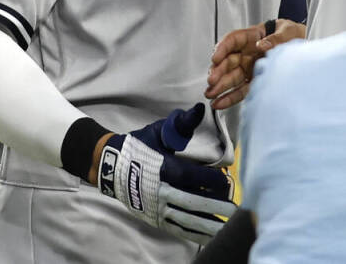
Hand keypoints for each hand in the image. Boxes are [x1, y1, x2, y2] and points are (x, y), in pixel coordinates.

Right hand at [94, 104, 234, 243]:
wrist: (111, 166)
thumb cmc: (140, 146)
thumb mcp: (160, 131)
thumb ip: (183, 122)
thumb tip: (201, 109)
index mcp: (162, 168)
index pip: (191, 177)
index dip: (210, 180)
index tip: (225, 180)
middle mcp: (159, 190)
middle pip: (191, 202)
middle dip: (214, 206)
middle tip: (234, 209)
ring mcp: (156, 206)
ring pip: (186, 219)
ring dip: (208, 224)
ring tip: (227, 227)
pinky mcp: (154, 218)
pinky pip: (177, 229)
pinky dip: (195, 234)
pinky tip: (210, 236)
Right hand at [205, 19, 304, 110]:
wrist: (302, 47)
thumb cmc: (291, 35)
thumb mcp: (286, 31)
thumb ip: (275, 38)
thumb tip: (262, 45)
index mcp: (251, 37)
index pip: (232, 41)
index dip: (222, 48)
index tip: (216, 57)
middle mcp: (246, 53)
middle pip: (228, 61)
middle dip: (218, 71)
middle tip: (212, 80)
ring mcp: (248, 68)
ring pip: (230, 77)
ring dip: (219, 86)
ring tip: (210, 93)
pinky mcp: (254, 82)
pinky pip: (240, 90)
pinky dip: (229, 97)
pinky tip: (219, 102)